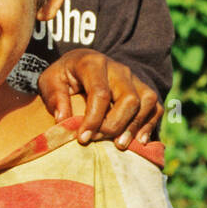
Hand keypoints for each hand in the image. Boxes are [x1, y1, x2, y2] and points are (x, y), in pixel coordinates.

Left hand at [38, 49, 162, 147]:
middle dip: (115, 124)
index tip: (83, 139)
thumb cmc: (65, 76)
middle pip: (128, 97)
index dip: (93, 119)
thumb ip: (54, 96)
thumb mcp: (50, 80)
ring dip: (135, 125)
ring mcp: (135, 79)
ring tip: (120, 144)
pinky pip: (156, 107)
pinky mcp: (143, 90)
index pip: (100, 93)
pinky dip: (150, 124)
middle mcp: (119, 69)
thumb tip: (63, 120)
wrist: (81, 64)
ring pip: (147, 100)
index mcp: (93, 63)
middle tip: (99, 140)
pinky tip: (139, 141)